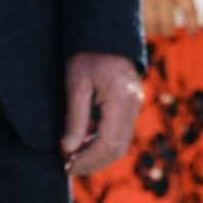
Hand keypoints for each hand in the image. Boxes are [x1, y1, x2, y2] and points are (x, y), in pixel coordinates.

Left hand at [61, 52, 142, 174]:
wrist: (106, 35)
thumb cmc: (88, 56)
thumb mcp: (76, 86)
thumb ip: (75, 119)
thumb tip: (69, 150)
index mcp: (121, 101)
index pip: (108, 143)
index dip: (87, 159)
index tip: (66, 164)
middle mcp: (134, 106)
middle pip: (118, 148)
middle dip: (93, 163)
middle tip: (68, 166)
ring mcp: (135, 106)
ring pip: (121, 144)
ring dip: (98, 155)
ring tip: (74, 157)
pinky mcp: (131, 105)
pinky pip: (121, 133)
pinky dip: (103, 144)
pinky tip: (84, 143)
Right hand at [137, 0, 194, 38]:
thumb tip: (175, 5)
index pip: (189, 10)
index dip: (192, 25)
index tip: (193, 33)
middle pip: (169, 21)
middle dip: (170, 31)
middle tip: (170, 33)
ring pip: (153, 23)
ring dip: (155, 31)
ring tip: (156, 31)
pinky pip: (138, 18)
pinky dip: (141, 25)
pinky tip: (142, 26)